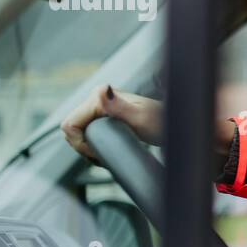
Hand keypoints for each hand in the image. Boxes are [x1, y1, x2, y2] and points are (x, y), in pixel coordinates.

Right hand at [61, 85, 234, 163]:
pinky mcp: (104, 117)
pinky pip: (87, 133)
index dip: (79, 144)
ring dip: (86, 147)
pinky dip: (91, 145)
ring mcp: (101, 107)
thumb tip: (103, 90)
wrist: (176, 126)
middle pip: (71, 129)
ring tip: (105, 155)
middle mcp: (97, 99)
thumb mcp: (141, 118)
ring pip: (77, 132)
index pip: (70, 125)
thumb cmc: (162, 123)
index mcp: (99, 97)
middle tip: (102, 157)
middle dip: (82, 147)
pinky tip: (104, 152)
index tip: (97, 154)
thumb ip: (119, 106)